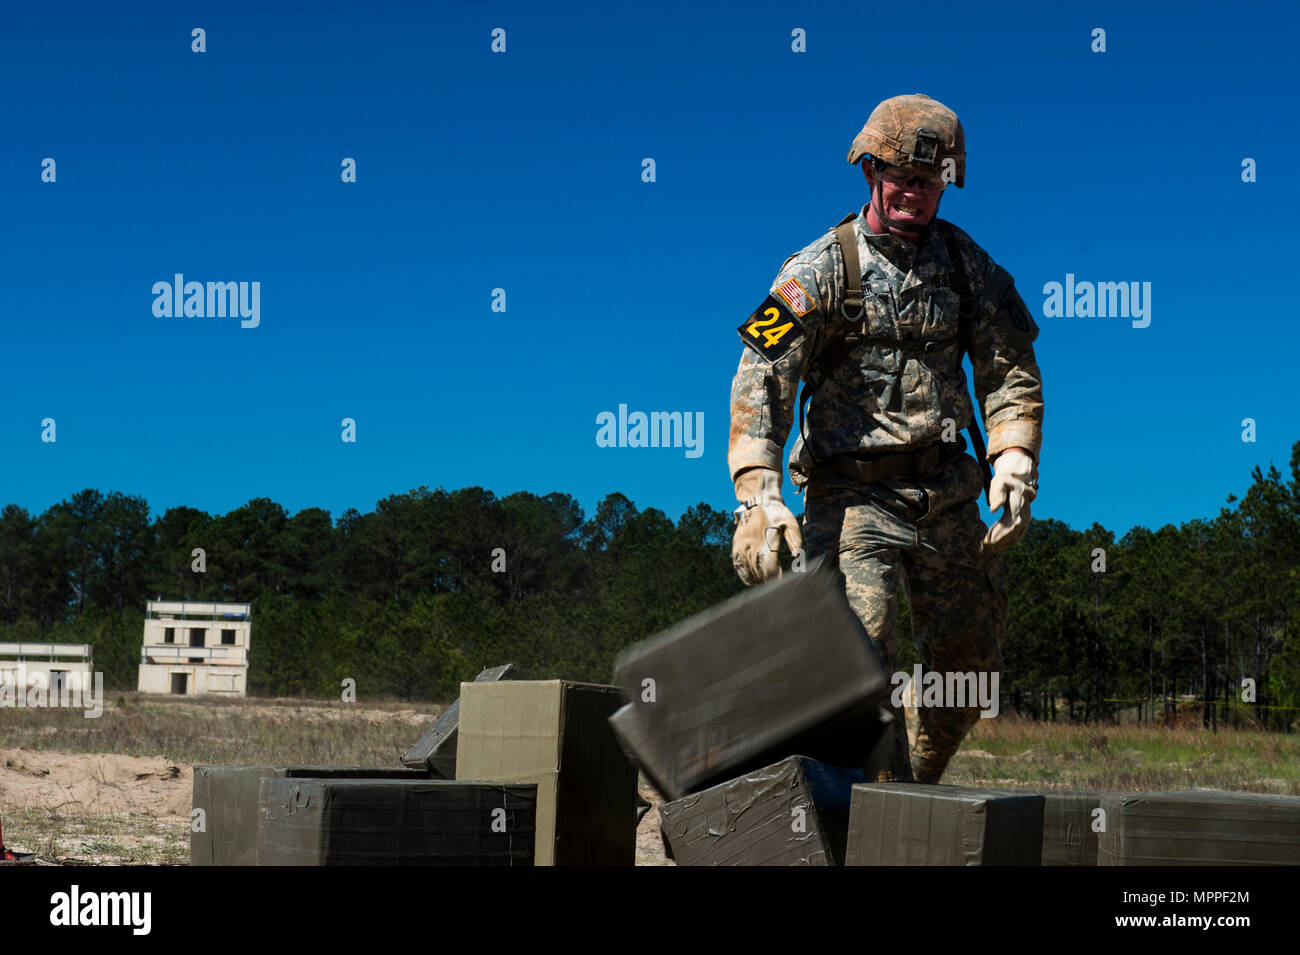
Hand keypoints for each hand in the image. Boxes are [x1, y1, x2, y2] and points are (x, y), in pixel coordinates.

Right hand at [731, 467, 802, 584]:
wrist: (758, 500)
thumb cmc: (778, 513)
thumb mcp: (790, 522)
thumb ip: (795, 539)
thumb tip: (797, 556)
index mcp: (768, 540)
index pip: (770, 566)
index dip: (775, 577)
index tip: (781, 582)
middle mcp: (754, 544)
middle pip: (758, 570)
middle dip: (766, 580)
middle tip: (773, 586)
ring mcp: (743, 545)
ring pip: (747, 569)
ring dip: (756, 579)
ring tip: (763, 585)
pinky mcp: (737, 544)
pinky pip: (737, 563)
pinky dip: (743, 574)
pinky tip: (750, 581)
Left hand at [982, 449, 1036, 552]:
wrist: (1018, 476)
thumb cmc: (1006, 479)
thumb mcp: (999, 482)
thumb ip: (997, 495)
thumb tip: (993, 509)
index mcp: (1019, 504)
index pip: (1013, 524)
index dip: (1001, 534)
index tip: (988, 540)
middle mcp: (1025, 513)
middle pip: (1016, 533)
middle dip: (1001, 542)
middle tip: (986, 547)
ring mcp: (1025, 517)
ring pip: (1018, 536)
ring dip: (1005, 544)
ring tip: (989, 549)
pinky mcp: (1022, 519)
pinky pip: (1017, 534)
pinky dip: (1008, 541)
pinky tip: (996, 545)